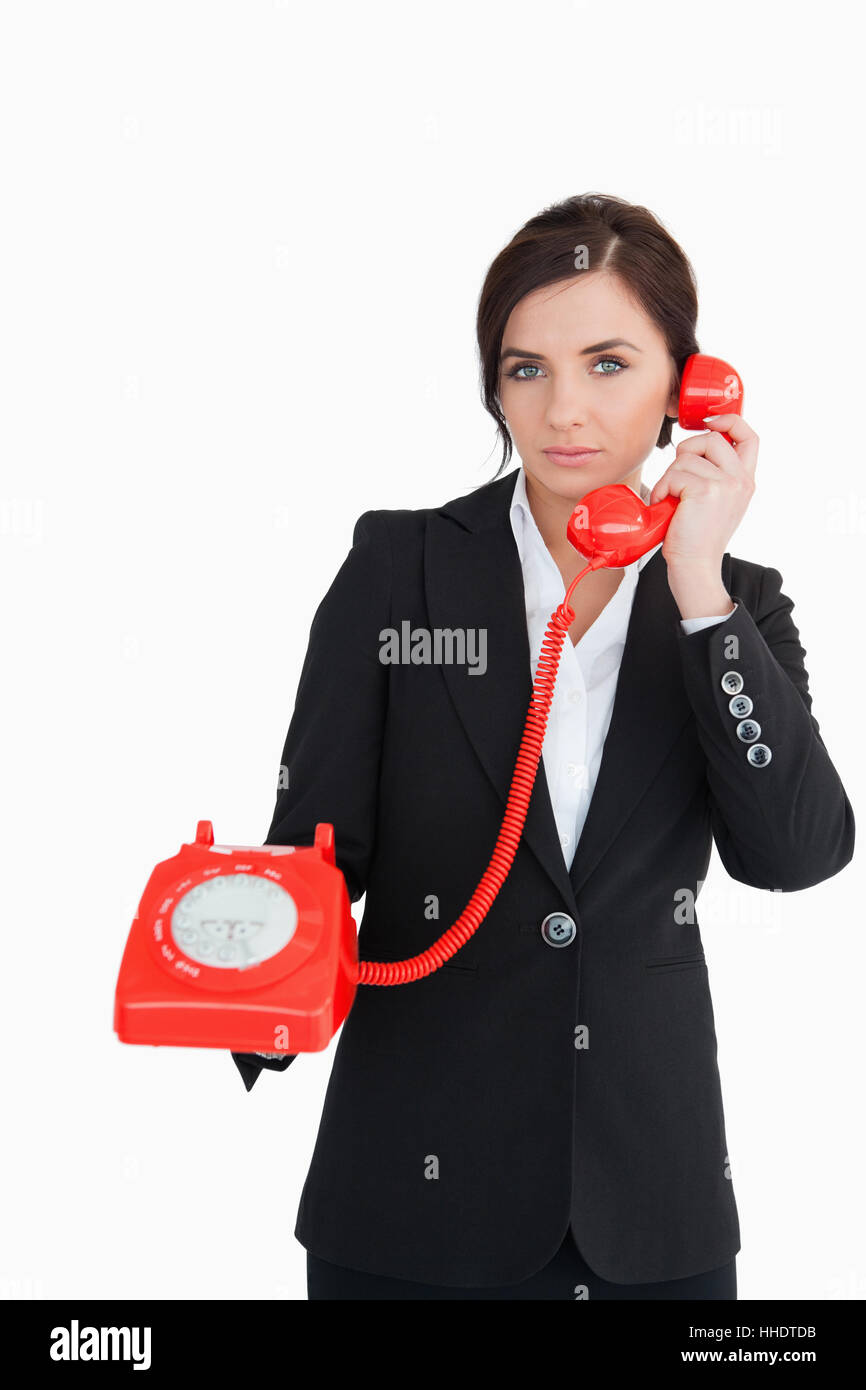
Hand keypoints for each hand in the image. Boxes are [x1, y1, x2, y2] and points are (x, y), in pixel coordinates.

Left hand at [649, 414, 757, 572]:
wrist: (696, 566)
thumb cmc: (697, 537)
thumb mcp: (718, 502)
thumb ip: (717, 474)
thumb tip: (698, 445)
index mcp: (745, 481)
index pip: (749, 436)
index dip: (729, 421)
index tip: (709, 423)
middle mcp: (740, 480)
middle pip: (711, 438)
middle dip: (686, 451)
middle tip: (678, 478)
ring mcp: (725, 484)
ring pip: (686, 456)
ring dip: (669, 477)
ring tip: (671, 499)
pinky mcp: (704, 490)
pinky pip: (674, 473)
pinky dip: (662, 488)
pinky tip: (665, 505)